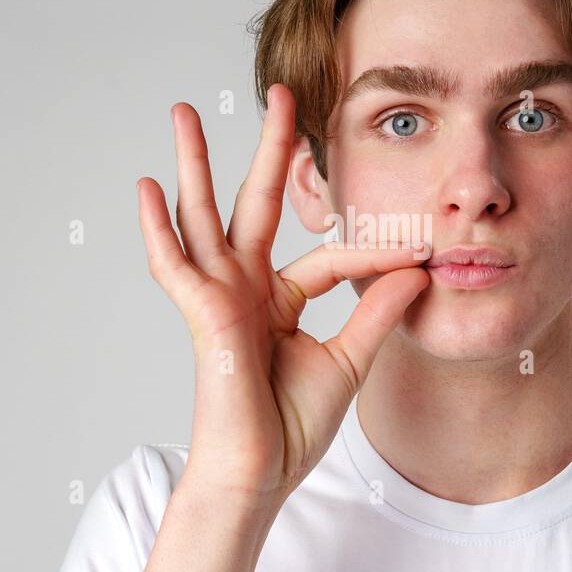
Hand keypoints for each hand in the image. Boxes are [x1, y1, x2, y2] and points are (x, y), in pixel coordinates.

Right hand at [137, 83, 430, 507]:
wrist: (260, 475)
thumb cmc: (291, 428)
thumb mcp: (347, 362)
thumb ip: (375, 314)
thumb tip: (414, 273)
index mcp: (279, 299)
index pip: (331, 255)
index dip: (377, 255)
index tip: (421, 254)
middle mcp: (246, 288)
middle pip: (258, 204)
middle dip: (272, 150)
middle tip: (282, 95)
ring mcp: (220, 298)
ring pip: (206, 216)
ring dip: (195, 164)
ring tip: (183, 114)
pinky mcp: (203, 315)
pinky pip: (175, 265)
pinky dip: (159, 228)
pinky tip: (149, 187)